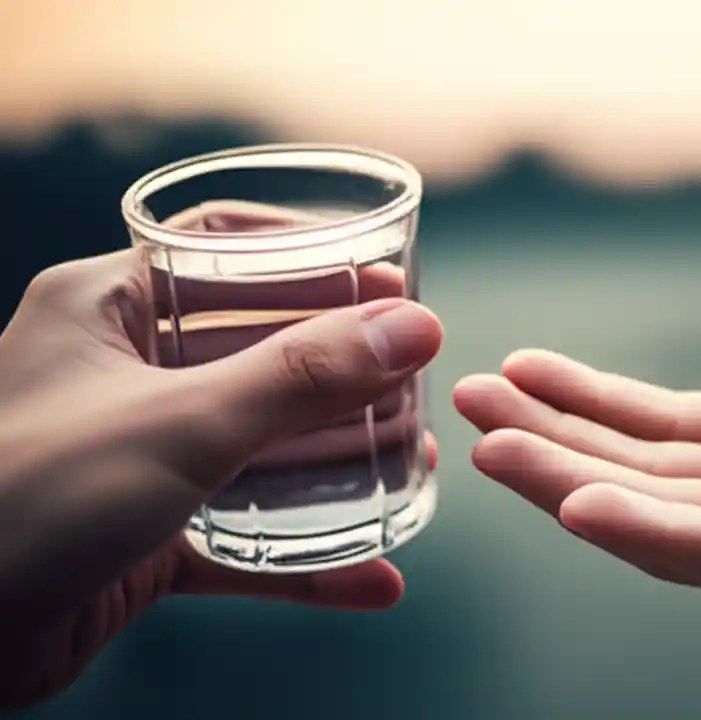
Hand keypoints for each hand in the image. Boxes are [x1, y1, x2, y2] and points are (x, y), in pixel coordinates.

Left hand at [0, 249, 442, 708]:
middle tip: (415, 383)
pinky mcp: (142, 538)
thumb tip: (414, 329)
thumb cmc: (27, 501)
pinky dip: (305, 557)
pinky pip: (242, 538)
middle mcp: (119, 376)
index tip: (393, 288)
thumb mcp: (178, 424)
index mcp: (105, 310)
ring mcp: (132, 458)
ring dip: (336, 463)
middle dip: (343, 374)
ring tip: (411, 467)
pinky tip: (371, 577)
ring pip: (256, 448)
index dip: (315, 262)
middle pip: (256, 353)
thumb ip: (300, 377)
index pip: (224, 255)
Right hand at [454, 228, 700, 689]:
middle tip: (462, 404)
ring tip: (483, 447)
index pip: (684, 429)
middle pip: (656, 476)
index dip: (597, 401)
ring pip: (673, 521)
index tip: (519, 368)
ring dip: (570, 484)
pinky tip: (572, 504)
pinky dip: (650, 533)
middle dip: (556, 442)